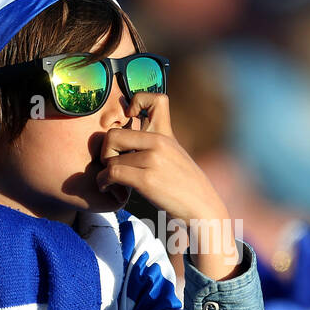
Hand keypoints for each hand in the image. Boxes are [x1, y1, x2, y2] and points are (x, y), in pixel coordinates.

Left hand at [96, 92, 241, 279]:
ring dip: (105, 173)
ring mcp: (154, 160)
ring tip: (113, 183)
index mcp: (167, 135)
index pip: (154, 99)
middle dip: (106, 152)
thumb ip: (157, 146)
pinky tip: (111, 189)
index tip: (128, 120)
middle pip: (113, 134)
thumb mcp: (176, 158)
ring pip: (110, 158)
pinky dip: (105, 182)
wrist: (204, 210)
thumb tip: (129, 146)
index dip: (134, 102)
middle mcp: (160, 142)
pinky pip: (112, 173)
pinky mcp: (147, 180)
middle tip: (112, 166)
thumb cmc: (187, 189)